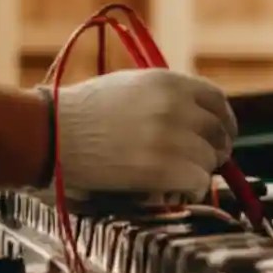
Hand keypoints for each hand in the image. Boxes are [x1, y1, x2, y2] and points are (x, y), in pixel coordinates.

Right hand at [50, 69, 237, 197]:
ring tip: (171, 175)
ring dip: (196, 171)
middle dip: (213, 150)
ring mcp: (171, 138)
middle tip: (197, 162)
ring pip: (209, 161)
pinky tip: (168, 189)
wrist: (49, 133)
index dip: (223, 122)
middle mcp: (176, 106)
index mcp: (169, 82)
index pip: (217, 101)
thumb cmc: (82, 113)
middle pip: (219, 133)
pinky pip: (197, 183)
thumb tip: (201, 119)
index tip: (219, 136)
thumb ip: (168, 97)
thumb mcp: (131, 86)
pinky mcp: (163, 169)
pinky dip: (187, 190)